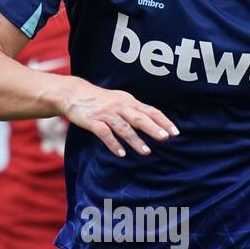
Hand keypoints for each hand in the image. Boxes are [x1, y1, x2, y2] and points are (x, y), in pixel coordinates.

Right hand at [59, 78, 178, 156]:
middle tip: (165, 138)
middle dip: (153, 128)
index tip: (175, 132)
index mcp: (129, 102)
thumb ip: (136, 110)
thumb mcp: (121, 100)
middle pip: (139, 117)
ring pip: (123, 127)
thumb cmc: (102, 100)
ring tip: (146, 152)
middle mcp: (119, 106)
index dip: (163, 121)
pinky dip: (113, 144)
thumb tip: (156, 122)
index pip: (150, 111)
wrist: (74, 94)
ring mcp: (106, 114)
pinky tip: (121, 154)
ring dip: (135, 140)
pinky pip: (104, 133)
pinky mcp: (92, 121)